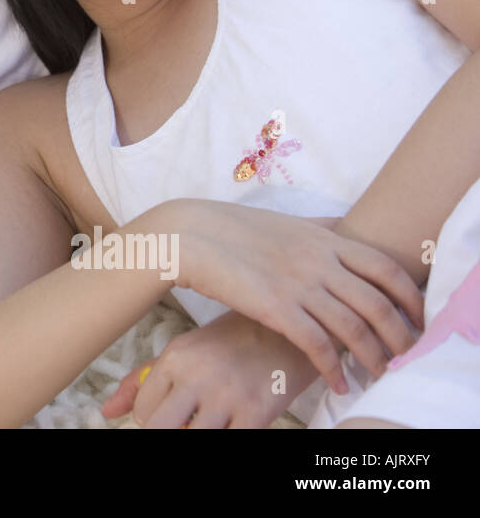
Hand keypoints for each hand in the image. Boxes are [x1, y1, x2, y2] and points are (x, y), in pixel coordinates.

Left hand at [101, 310, 316, 427]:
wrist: (290, 332)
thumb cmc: (230, 343)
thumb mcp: (184, 351)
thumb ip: (142, 380)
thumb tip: (106, 413)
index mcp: (175, 357)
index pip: (142, 410)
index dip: (152, 418)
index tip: (171, 412)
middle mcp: (196, 376)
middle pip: (159, 428)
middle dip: (168, 430)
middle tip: (186, 419)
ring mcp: (226, 396)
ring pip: (192, 438)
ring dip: (197, 432)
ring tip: (210, 417)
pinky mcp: (257, 413)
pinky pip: (229, 441)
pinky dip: (226, 435)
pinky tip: (231, 423)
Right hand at [154, 198, 423, 392]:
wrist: (187, 235)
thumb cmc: (229, 228)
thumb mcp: (283, 221)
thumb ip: (317, 227)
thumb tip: (342, 224)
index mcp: (323, 238)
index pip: (385, 268)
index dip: (409, 297)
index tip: (416, 317)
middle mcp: (318, 260)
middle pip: (378, 303)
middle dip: (399, 335)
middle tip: (406, 355)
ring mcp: (299, 284)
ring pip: (354, 328)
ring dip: (373, 358)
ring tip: (378, 376)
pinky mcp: (276, 308)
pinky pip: (318, 345)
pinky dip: (334, 368)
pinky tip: (337, 382)